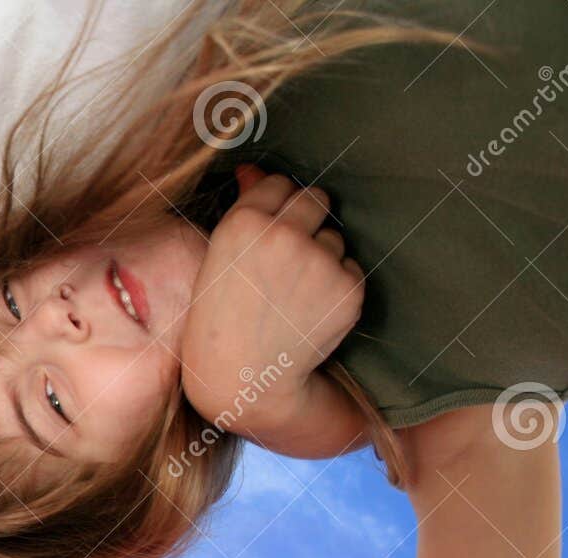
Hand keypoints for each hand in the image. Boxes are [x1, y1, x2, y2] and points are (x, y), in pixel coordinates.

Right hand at [179, 167, 365, 438]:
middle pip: (316, 198)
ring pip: (334, 236)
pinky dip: (335, 285)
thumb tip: (253, 168)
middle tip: (287, 258)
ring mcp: (319, 261)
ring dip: (322, 255)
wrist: (241, 378)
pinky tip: (308, 309)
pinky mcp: (347, 287)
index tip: (267, 233)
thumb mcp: (218, 259)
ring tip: (293, 293)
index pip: (280, 183)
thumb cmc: (219, 318)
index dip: (275, 208)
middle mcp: (283, 235)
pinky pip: (350, 267)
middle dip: (306, 220)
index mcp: (244, 223)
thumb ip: (243, 207)